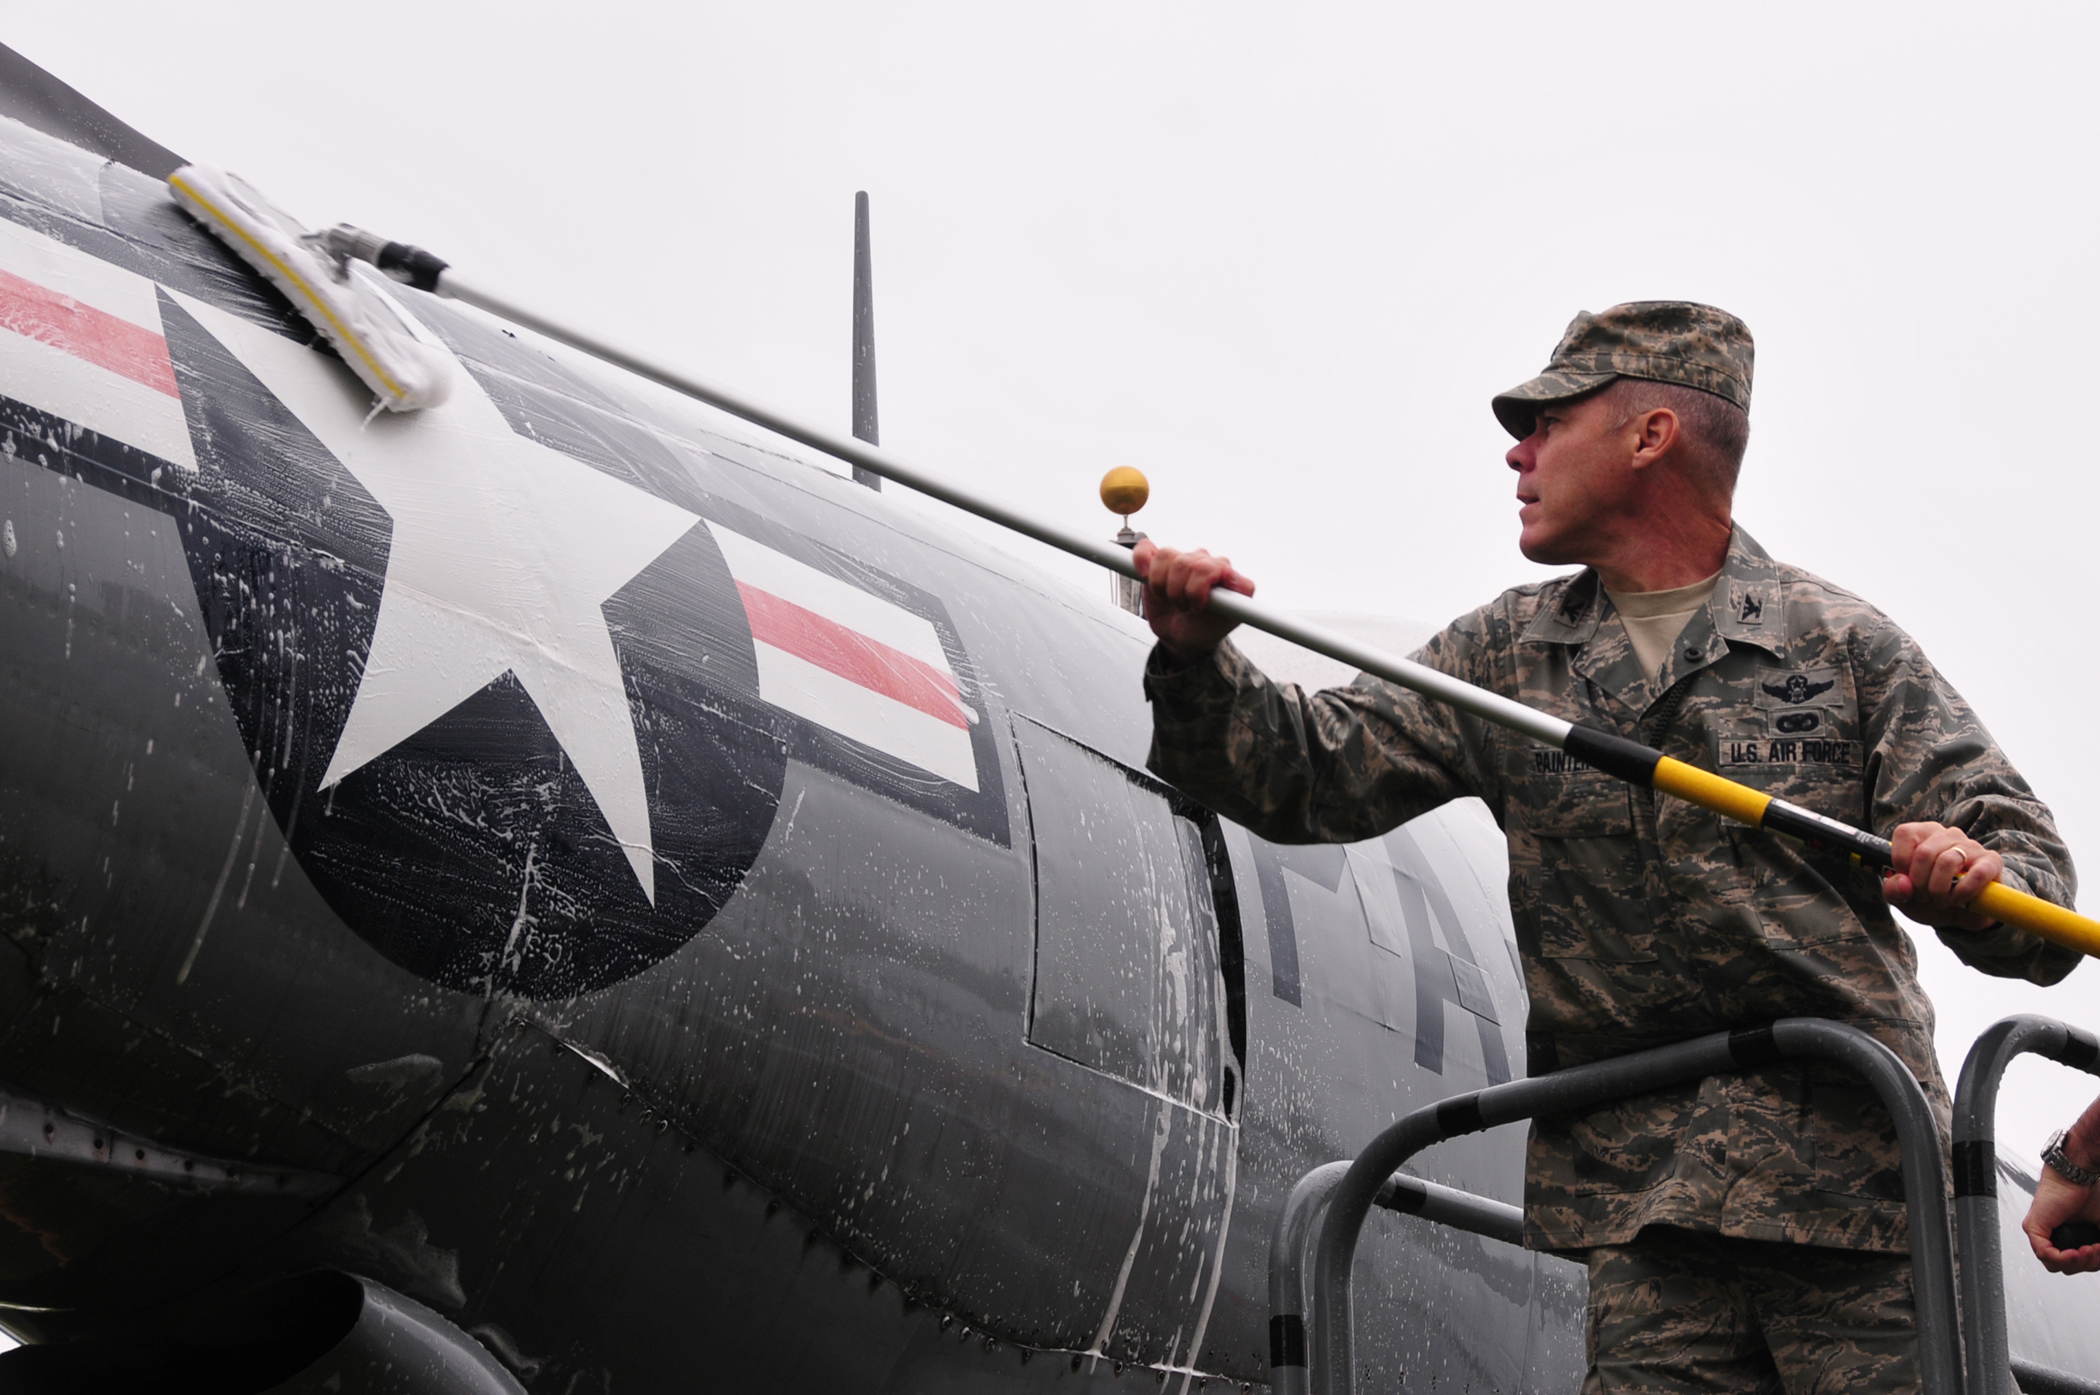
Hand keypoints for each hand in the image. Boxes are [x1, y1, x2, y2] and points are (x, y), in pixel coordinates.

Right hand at [1131, 540, 1254, 661]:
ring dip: (1161, 586)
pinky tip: (1144, 575)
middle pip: (1183, 563)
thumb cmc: (1207, 627)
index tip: (1197, 607)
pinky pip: (1146, 549)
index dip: (1196, 589)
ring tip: (1170, 601)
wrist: (1182, 636)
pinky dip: (1141, 561)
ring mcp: (1180, 561)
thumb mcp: (1230, 618)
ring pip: (1164, 557)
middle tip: (1184, 608)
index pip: (1208, 567)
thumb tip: (1230, 572)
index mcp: (1222, 571)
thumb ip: (1241, 591)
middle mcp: (1202, 561)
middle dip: (1179, 593)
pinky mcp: (1156, 563)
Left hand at [1880, 821, 2000, 931]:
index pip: (1905, 833)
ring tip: (1940, 901)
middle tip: (1924, 898)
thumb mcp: (1903, 898)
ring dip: (1939, 890)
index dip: (1900, 862)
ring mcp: (1971, 846)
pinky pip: (1977, 873)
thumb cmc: (1929, 899)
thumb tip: (1903, 884)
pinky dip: (1963, 892)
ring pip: (1948, 861)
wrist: (1962, 916)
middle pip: (1924, 853)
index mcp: (1922, 834)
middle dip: (1919, 884)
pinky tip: (1958, 901)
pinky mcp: (1992, 862)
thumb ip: (1893, 890)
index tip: (1906, 882)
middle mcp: (1947, 834)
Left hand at [2025, 1161, 2099, 1273]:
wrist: (2077, 1175)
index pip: (2074, 1264)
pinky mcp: (2033, 1227)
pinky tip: (2076, 1252)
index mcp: (2064, 1236)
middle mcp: (2049, 1235)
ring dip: (2077, 1261)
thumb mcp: (2098, 1227)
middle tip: (2097, 1251)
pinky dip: (2062, 1257)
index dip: (2091, 1263)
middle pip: (2066, 1267)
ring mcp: (2039, 1232)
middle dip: (2087, 1263)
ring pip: (2054, 1264)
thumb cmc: (2089, 1194)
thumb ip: (2098, 1246)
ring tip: (2090, 1249)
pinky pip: (2043, 1253)